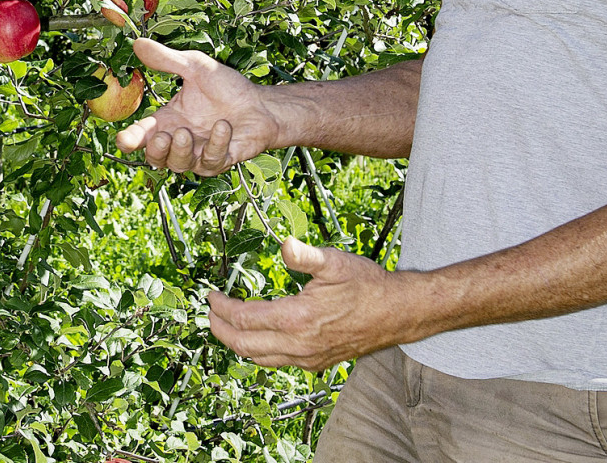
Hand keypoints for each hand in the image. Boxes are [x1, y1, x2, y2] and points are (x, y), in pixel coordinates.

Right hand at [116, 38, 283, 174]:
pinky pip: (210, 161)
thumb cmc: (227, 88)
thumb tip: (137, 43)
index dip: (129, 140)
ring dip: (181, 151)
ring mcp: (199, 154)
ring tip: (186, 133)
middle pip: (155, 158)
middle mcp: (180, 141)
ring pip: (179, 165)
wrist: (261, 104)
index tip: (123, 139)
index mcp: (169, 120)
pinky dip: (215, 144)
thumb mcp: (196, 68)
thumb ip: (167, 60)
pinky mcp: (219, 161)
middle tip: (163, 137)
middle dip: (155, 151)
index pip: (142, 135)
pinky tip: (222, 126)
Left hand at [206, 238, 411, 370]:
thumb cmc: (367, 286)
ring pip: (259, 359)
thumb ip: (304, 254)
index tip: (210, 296)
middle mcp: (299, 345)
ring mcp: (308, 358)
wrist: (397, 313)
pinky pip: (278, 363)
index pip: (244, 319)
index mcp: (298, 319)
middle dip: (220, 329)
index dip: (221, 308)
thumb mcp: (335, 262)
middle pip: (244, 345)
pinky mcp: (316, 364)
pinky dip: (259, 351)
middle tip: (209, 313)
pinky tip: (258, 337)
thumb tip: (284, 244)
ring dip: (237, 343)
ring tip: (226, 326)